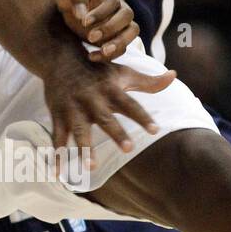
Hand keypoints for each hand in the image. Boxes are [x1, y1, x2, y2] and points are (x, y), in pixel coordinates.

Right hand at [43, 41, 175, 158]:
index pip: (130, 104)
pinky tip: (57, 173)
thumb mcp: (122, 73)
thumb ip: (148, 81)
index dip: (142, 117)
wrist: (60, 57)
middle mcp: (92, 99)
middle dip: (116, 133)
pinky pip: (57, 138)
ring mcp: (73, 108)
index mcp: (110, 89)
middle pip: (105, 118)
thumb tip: (174, 75)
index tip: (155, 130)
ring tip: (91, 166)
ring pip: (79, 130)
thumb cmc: (98, 70)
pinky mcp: (58, 115)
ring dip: (84, 148)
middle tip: (128, 149)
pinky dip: (56, 156)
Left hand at [54, 0, 138, 60]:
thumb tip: (82, 15)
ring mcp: (119, 21)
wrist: (69, 1)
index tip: (84, 22)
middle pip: (127, 15)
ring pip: (132, 32)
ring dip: (119, 43)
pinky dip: (111, 55)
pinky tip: (93, 56)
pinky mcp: (114, 36)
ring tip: (103, 51)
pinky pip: (121, 47)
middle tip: (91, 37)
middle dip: (111, 28)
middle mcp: (118, 4)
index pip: (112, 0)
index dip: (101, 13)